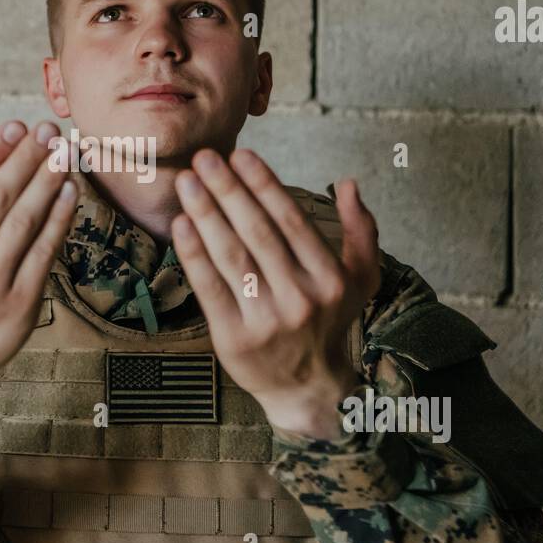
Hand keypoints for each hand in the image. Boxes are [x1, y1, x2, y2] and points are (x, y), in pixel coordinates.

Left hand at [170, 148, 381, 438]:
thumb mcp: (360, 279)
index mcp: (330, 278)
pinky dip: (194, 254)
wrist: (307, 388)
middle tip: (205, 157)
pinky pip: (210, 288)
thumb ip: (360, 230)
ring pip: (231, 256)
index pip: (291, 221)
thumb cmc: (329, 320)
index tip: (241, 154)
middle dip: (229, 190)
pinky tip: (181, 224)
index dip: (263, 184)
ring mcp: (266, 320)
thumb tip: (348, 183)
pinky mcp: (234, 338)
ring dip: (206, 214)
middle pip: (257, 233)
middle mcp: (300, 298)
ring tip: (188, 181)